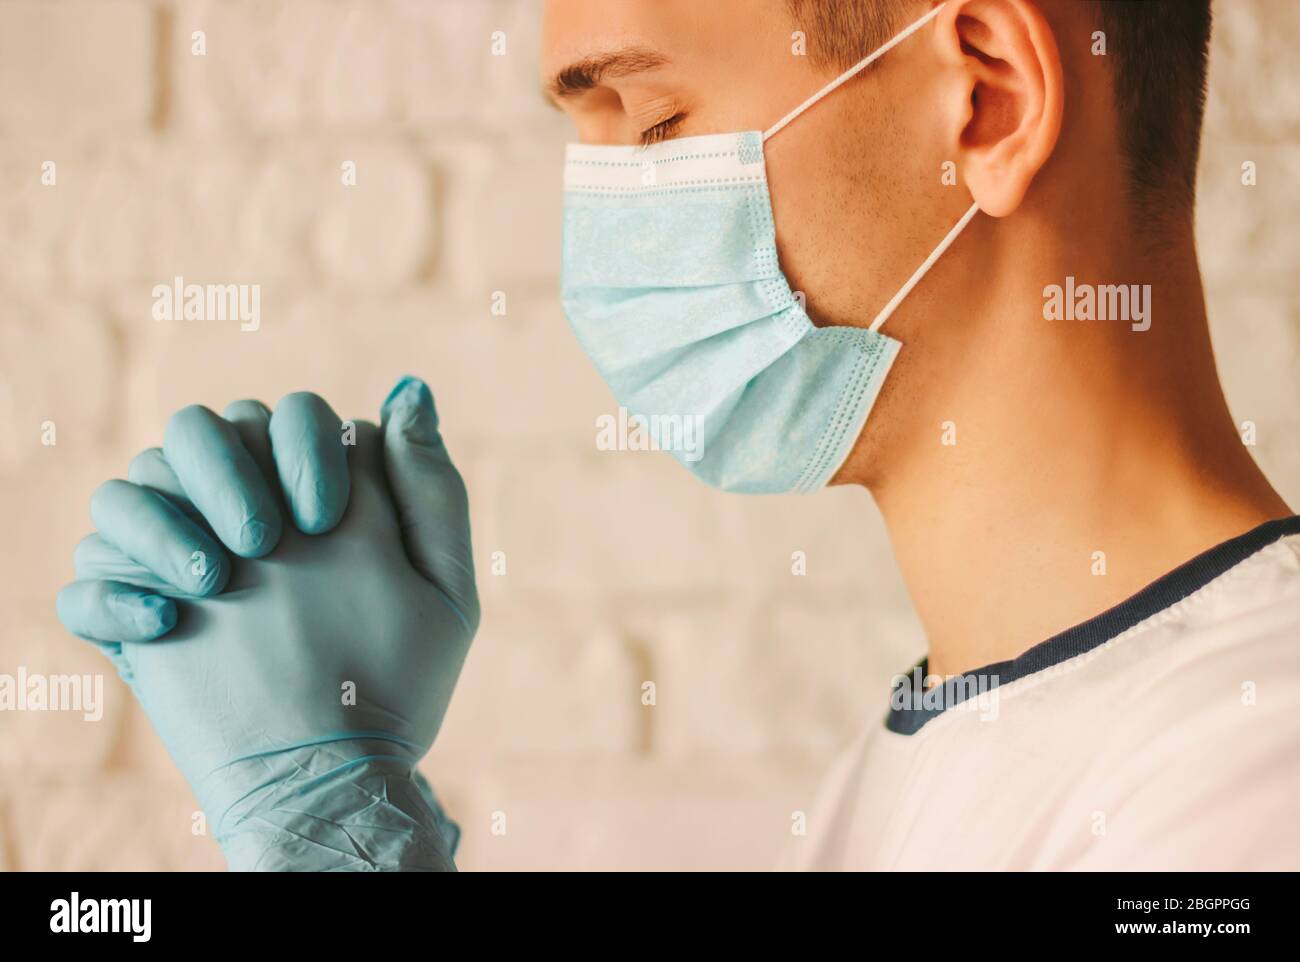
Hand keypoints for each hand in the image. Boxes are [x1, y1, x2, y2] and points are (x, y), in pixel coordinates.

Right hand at [56, 377, 477, 869]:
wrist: (333, 776)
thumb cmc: (399, 681)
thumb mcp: (442, 587)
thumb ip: (430, 487)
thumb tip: (409, 389)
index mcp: (311, 495)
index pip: (290, 412)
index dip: (305, 445)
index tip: (328, 519)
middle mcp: (239, 514)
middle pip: (198, 426)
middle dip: (226, 471)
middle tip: (262, 545)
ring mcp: (179, 562)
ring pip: (128, 486)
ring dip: (162, 521)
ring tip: (216, 584)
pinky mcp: (133, 618)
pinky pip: (85, 576)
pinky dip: (113, 593)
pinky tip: (168, 627)